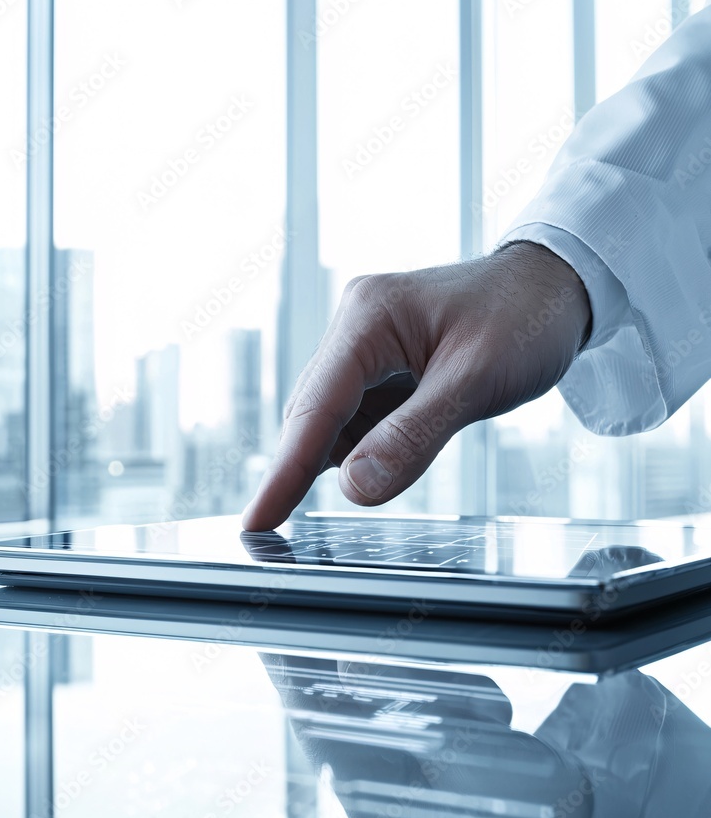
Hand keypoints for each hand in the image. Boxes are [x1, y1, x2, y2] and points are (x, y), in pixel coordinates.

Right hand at [242, 241, 590, 530]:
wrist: (559, 285)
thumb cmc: (526, 317)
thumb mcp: (475, 380)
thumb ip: (413, 436)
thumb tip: (354, 487)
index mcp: (369, 319)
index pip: (314, 408)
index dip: (284, 472)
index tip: (257, 520)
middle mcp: (357, 327)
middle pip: (313, 414)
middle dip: (300, 470)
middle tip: (278, 532)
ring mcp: (369, 346)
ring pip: (333, 420)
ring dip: (338, 459)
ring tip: (355, 490)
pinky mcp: (386, 365)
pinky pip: (359, 416)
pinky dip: (364, 447)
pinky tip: (382, 462)